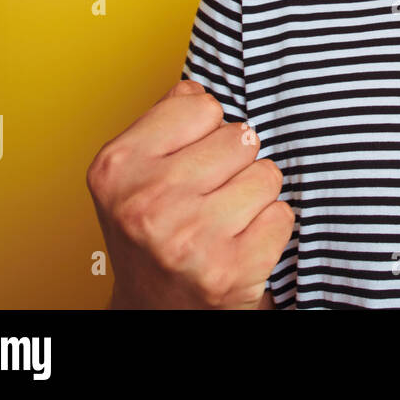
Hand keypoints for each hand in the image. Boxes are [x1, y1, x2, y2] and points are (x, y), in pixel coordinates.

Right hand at [86, 79, 293, 308]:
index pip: (203, 105)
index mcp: (117, 168)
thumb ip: (166, 118)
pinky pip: (283, 214)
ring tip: (225, 220)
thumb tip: (200, 88)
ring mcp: (188, 240)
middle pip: (242, 138)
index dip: (204, 131)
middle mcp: (146, 204)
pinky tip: (240, 244)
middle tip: (209, 196)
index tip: (187, 159)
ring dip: (255, 196)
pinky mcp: (230, 272)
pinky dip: (269, 228)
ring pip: (268, 175)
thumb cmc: (153, 229)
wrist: (154, 311)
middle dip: (234, 164)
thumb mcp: (134, 170)